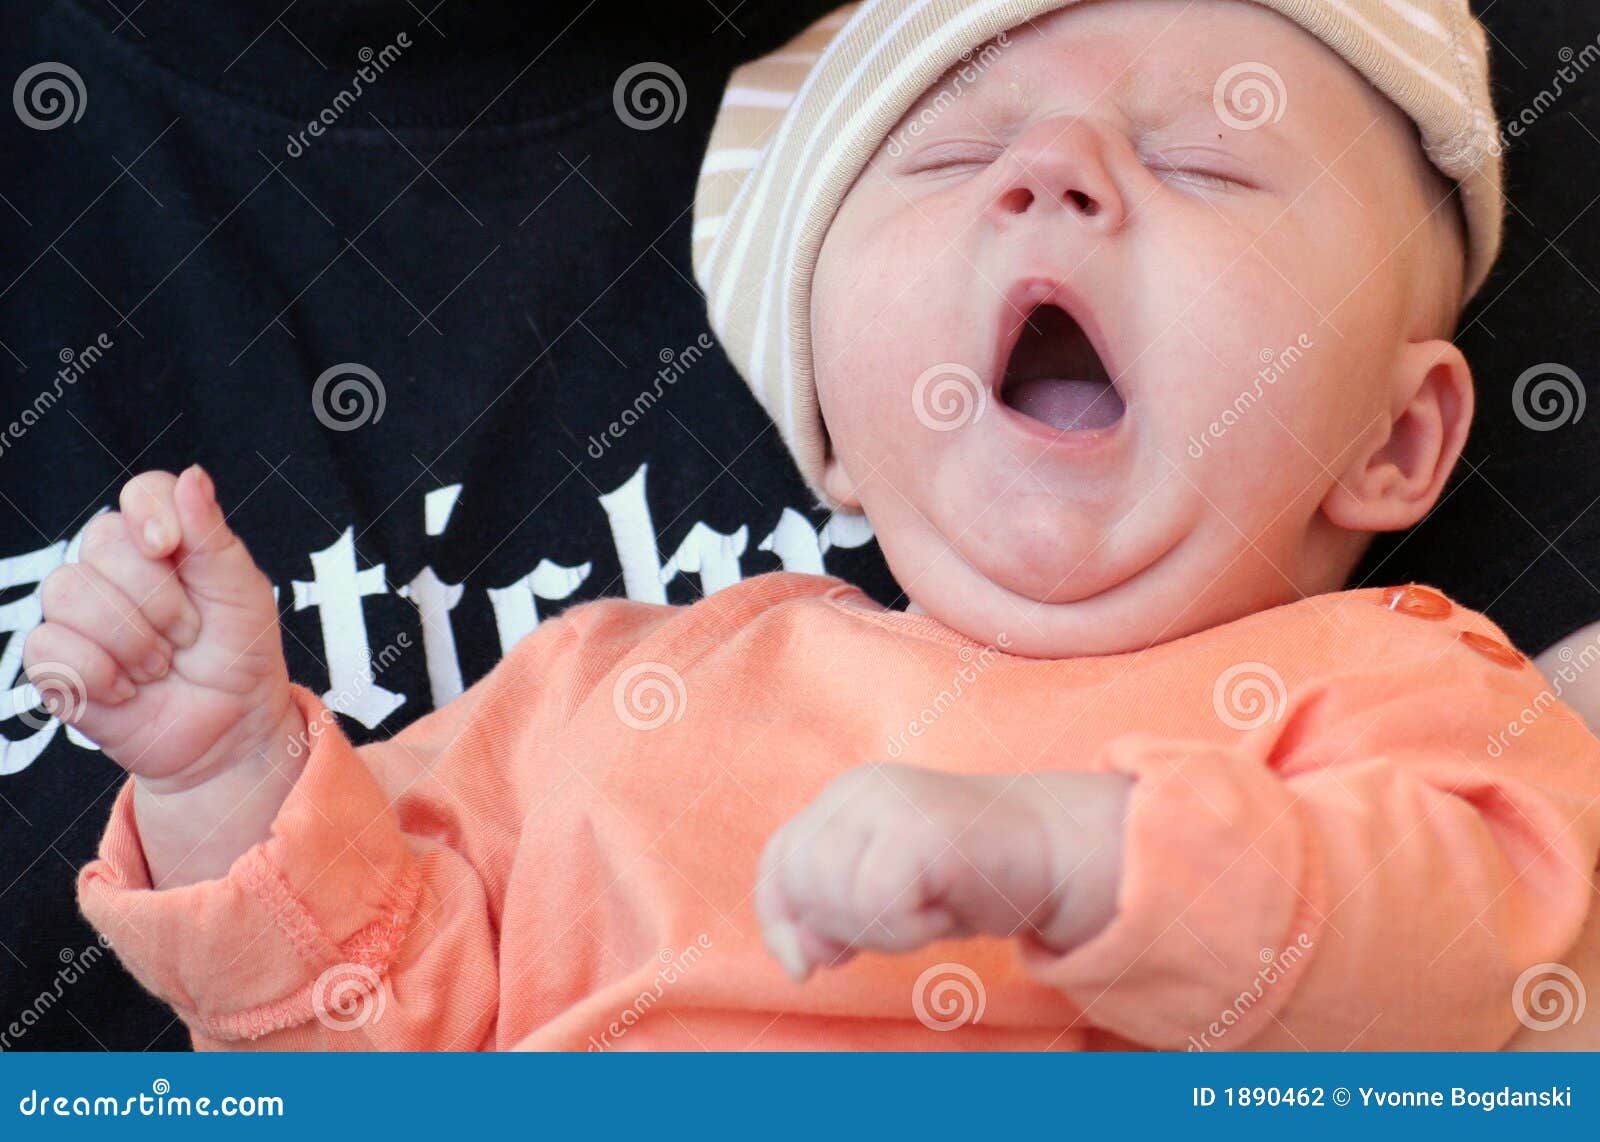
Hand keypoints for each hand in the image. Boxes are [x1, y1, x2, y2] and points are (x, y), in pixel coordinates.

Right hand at [24, 466, 304, 883]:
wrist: (231, 731)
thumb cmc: (239, 656)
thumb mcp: (244, 595)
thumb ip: (213, 538)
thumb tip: (191, 478)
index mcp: (165, 542)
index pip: (142, 492)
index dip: (150, 513)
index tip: (169, 546)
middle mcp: (114, 568)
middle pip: (102, 542)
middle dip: (159, 600)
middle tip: (188, 635)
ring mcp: (79, 613)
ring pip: (69, 592)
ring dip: (132, 641)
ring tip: (161, 667)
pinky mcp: (56, 661)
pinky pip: (49, 646)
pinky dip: (100, 675)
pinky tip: (128, 690)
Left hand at [755, 763, 1129, 980]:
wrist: (1056, 854)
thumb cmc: (970, 880)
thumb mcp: (886, 897)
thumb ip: (834, 916)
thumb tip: (801, 960)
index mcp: (844, 797)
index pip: (778, 861)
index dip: (780, 919)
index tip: (809, 967)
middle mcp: (859, 789)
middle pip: (802, 883)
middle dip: (842, 927)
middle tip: (902, 925)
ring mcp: (888, 802)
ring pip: (836, 899)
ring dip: (883, 932)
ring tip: (928, 911)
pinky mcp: (920, 828)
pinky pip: (879, 906)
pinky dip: (910, 930)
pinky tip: (945, 910)